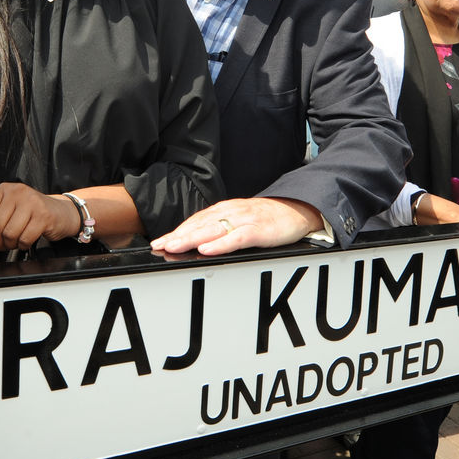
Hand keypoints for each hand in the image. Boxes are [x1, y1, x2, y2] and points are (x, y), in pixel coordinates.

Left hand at [0, 182, 79, 251]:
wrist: (62, 212)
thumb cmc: (33, 212)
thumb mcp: (11, 206)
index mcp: (5, 189)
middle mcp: (18, 192)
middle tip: (2, 245)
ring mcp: (32, 203)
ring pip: (9, 234)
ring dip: (10, 245)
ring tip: (15, 242)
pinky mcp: (43, 216)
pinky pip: (24, 238)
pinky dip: (23, 245)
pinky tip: (26, 241)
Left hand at [150, 197, 321, 256]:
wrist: (299, 209)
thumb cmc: (268, 219)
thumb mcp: (241, 220)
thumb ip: (222, 228)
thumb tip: (198, 243)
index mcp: (226, 210)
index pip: (196, 220)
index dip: (177, 231)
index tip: (158, 242)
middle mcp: (232, 212)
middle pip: (200, 224)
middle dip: (178, 235)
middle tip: (159, 245)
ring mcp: (245, 219)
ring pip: (213, 229)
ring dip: (191, 238)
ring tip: (174, 246)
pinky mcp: (259, 229)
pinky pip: (237, 237)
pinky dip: (221, 244)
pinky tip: (206, 249)